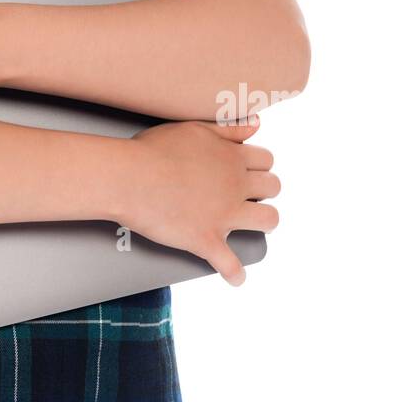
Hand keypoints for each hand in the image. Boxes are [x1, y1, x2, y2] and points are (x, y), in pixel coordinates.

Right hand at [122, 115, 279, 285]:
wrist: (129, 177)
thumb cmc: (153, 150)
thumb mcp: (193, 128)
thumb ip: (227, 129)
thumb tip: (256, 125)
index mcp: (231, 157)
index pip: (265, 160)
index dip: (259, 165)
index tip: (249, 170)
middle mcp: (235, 184)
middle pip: (273, 186)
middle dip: (265, 190)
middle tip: (249, 194)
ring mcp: (224, 214)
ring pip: (268, 220)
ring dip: (264, 223)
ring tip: (251, 225)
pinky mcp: (207, 239)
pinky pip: (230, 264)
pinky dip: (235, 273)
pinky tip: (236, 276)